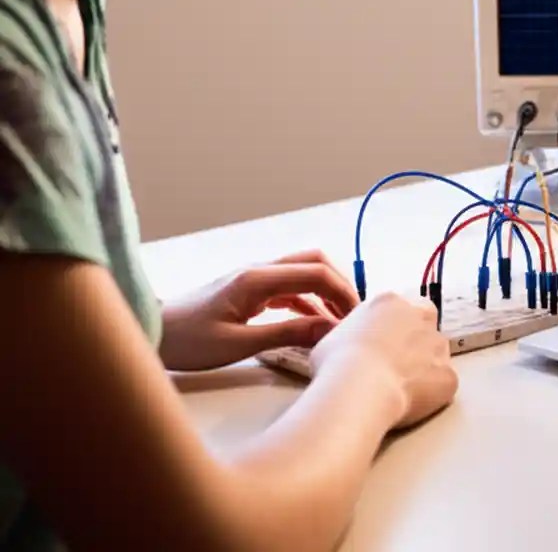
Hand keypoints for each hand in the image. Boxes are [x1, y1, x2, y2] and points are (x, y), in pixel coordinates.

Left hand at [159, 250, 359, 370]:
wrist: (151, 333)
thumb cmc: (187, 340)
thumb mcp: (239, 343)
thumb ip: (287, 333)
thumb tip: (329, 329)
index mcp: (257, 278)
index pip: (316, 273)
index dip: (343, 292)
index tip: (357, 318)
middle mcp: (259, 271)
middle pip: (314, 263)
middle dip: (340, 285)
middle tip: (354, 315)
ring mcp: (254, 279)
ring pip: (304, 274)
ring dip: (326, 294)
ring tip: (340, 323)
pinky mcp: (250, 292)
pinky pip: (290, 289)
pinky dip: (309, 302)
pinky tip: (315, 324)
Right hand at [310, 292, 457, 428]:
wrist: (358, 389)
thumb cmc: (337, 363)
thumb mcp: (332, 337)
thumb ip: (351, 334)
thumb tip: (351, 346)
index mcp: (389, 302)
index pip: (400, 307)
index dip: (393, 326)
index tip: (384, 343)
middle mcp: (420, 318)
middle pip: (426, 323)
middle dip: (416, 339)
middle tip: (396, 362)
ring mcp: (438, 346)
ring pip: (438, 354)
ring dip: (425, 366)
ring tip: (399, 387)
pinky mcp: (449, 376)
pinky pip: (443, 383)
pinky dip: (431, 394)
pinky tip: (409, 403)